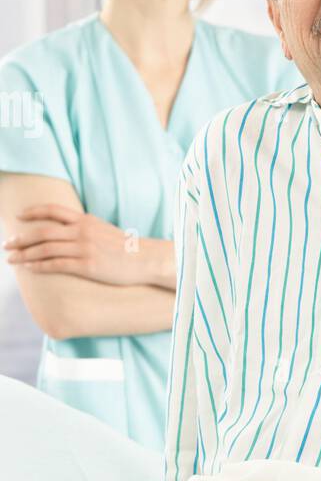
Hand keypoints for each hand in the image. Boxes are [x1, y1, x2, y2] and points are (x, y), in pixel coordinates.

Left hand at [3, 203, 149, 285]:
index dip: (33, 212)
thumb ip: (85, 228)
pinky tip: (29, 269)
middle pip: (43, 231)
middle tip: (6, 244)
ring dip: (25, 255)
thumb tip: (68, 230)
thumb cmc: (125, 248)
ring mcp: (84, 248)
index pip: (53, 210)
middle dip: (21, 238)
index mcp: (85, 220)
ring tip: (11, 260)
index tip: (18, 216)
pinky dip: (39, 266)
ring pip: (46, 249)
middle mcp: (82, 231)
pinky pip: (57, 265)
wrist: (146, 259)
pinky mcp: (87, 265)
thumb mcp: (103, 230)